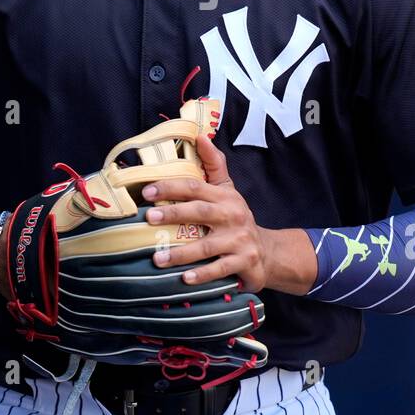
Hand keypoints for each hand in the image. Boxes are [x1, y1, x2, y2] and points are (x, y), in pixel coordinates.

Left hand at [142, 132, 273, 290]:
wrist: (267, 252)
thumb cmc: (236, 218)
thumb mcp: (227, 190)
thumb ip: (213, 164)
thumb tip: (199, 135)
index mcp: (224, 196)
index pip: (195, 187)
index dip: (171, 187)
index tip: (147, 192)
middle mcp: (232, 215)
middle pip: (200, 212)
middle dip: (174, 214)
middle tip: (149, 218)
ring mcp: (239, 240)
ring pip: (207, 246)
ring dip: (181, 253)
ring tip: (157, 258)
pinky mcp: (244, 262)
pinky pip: (220, 268)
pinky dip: (202, 274)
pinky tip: (185, 279)